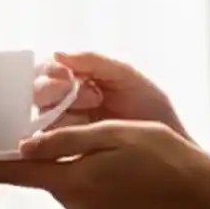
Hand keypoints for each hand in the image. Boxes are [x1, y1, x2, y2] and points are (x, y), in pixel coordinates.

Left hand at [0, 120, 209, 208]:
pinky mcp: (97, 208)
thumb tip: (24, 146)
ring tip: (65, 140)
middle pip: (29, 171)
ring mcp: (85, 207)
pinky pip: (72, 182)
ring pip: (52, 174)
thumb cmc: (163, 160)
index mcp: (71, 178)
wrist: (202, 197)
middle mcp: (72, 198)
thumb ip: (69, 139)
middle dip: (13, 154)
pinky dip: (69, 165)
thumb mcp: (116, 137)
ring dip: (48, 158)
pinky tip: (92, 155)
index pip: (9, 173)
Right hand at [34, 52, 188, 137]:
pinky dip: (50, 141)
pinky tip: (70, 138)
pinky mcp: (67, 155)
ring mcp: (65, 130)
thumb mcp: (128, 78)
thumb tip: (58, 53)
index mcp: (78, 80)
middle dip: (56, 92)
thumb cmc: (152, 111)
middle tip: (89, 97)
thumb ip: (95, 61)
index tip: (67, 75)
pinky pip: (47, 147)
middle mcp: (66, 103)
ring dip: (61, 115)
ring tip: (92, 116)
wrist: (171, 147)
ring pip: (40, 118)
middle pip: (38, 93)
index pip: (48, 70)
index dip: (52, 71)